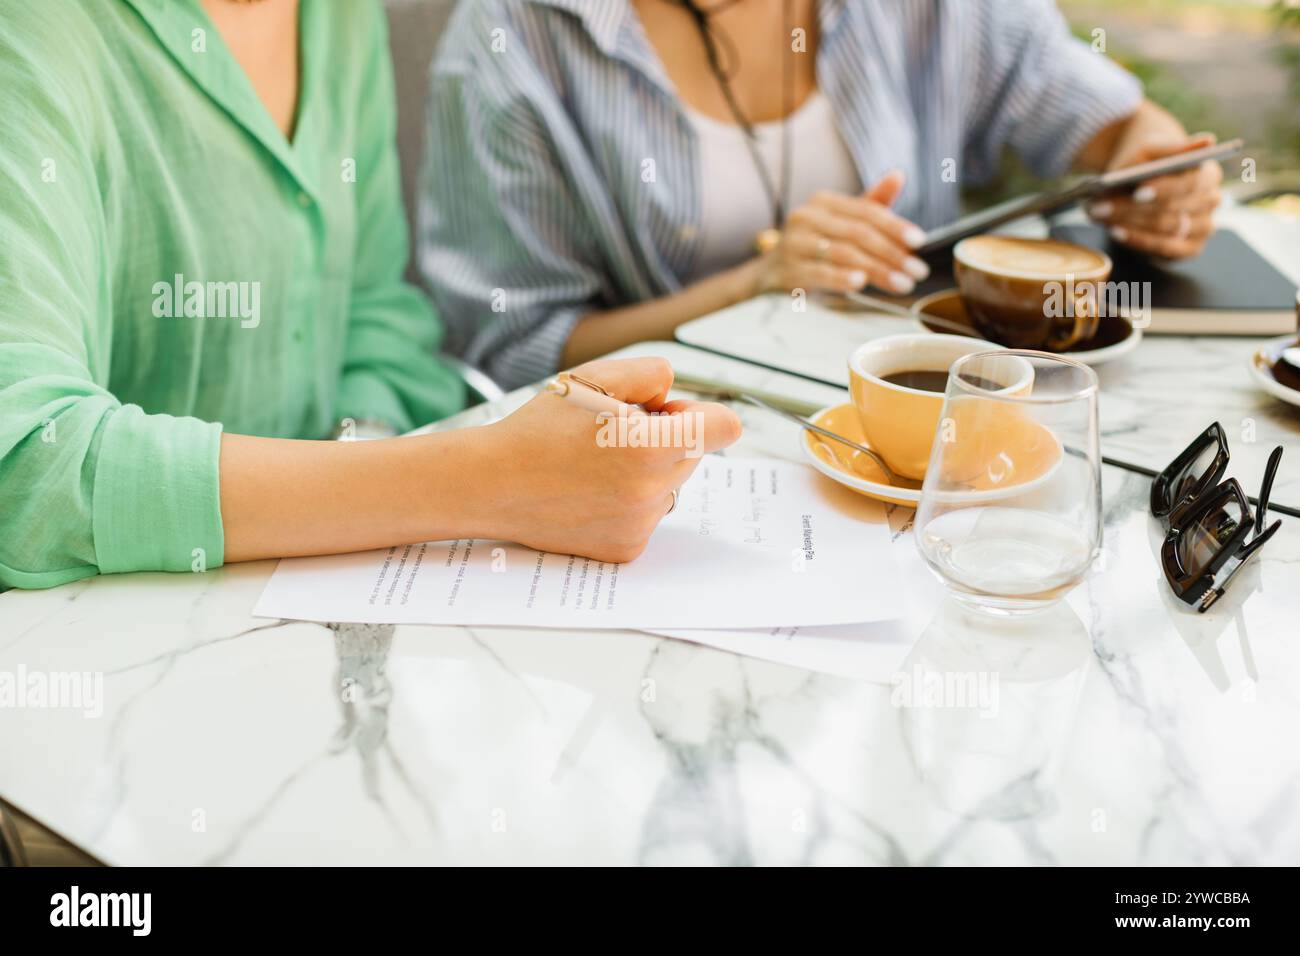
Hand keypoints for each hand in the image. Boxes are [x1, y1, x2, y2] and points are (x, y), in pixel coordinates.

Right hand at [472, 357, 741, 562]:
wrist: (492, 484)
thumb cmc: (539, 429)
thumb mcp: (595, 377)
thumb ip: (652, 374)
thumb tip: (677, 398)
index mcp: (651, 446)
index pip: (724, 427)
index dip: (701, 412)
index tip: (672, 412)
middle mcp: (653, 492)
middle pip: (696, 454)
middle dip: (667, 438)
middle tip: (613, 432)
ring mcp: (640, 525)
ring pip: (671, 486)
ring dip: (648, 471)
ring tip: (594, 464)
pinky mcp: (625, 548)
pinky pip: (647, 516)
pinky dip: (628, 502)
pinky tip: (589, 492)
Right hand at [754, 170, 930, 296]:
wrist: (771, 272)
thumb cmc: (815, 245)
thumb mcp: (843, 222)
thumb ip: (871, 203)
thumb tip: (899, 175)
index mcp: (824, 202)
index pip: (866, 211)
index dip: (895, 225)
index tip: (920, 242)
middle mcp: (807, 217)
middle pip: (857, 233)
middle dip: (892, 253)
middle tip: (918, 271)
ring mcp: (794, 244)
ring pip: (843, 254)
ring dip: (877, 270)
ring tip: (902, 284)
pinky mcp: (786, 270)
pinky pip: (818, 272)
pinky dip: (841, 277)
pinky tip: (861, 283)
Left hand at [1087, 132, 1222, 258]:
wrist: (1140, 178)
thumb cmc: (1147, 161)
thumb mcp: (1153, 148)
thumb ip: (1174, 148)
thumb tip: (1208, 140)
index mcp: (1209, 174)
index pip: (1189, 183)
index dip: (1164, 189)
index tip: (1137, 192)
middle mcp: (1210, 202)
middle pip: (1172, 209)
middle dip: (1132, 209)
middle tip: (1099, 207)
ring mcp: (1203, 227)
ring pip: (1165, 229)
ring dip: (1129, 225)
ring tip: (1100, 217)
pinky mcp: (1189, 248)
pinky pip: (1164, 248)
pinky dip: (1137, 241)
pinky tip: (1115, 232)